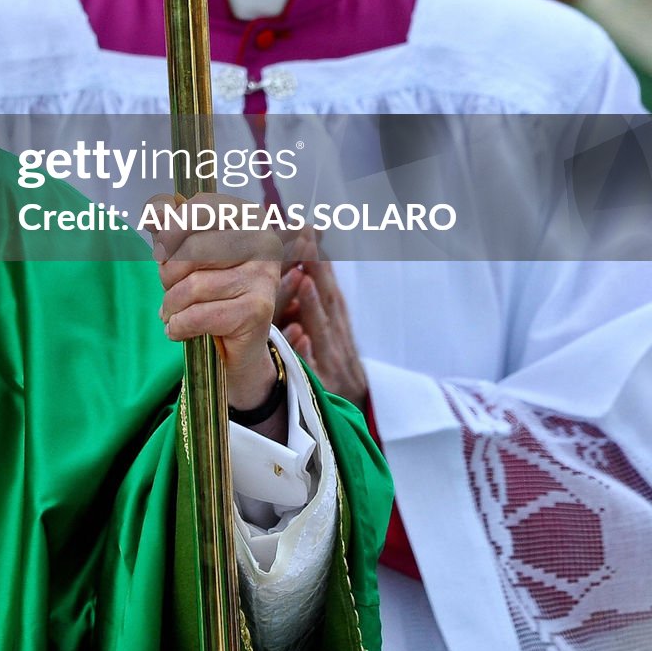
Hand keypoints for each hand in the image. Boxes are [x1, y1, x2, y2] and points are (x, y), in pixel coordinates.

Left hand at [147, 191, 282, 427]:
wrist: (237, 344)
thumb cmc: (210, 289)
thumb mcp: (186, 254)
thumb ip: (170, 227)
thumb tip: (156, 211)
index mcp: (248, 218)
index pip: (201, 208)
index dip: (171, 227)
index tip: (160, 251)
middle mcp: (263, 242)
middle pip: (192, 250)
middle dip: (168, 273)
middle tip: (168, 288)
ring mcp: (263, 276)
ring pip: (193, 285)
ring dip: (172, 304)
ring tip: (173, 311)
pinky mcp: (258, 310)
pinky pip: (200, 315)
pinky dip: (179, 326)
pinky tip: (178, 329)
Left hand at [278, 251, 369, 408]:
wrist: (353, 420)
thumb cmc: (334, 370)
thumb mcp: (330, 337)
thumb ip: (316, 306)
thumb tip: (300, 266)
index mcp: (337, 326)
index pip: (328, 287)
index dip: (319, 259)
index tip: (309, 230)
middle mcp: (338, 340)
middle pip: (328, 300)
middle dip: (317, 269)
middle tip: (305, 239)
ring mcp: (332, 362)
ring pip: (322, 329)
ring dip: (313, 303)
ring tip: (303, 279)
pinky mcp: (324, 387)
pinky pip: (313, 366)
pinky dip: (306, 349)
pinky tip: (298, 333)